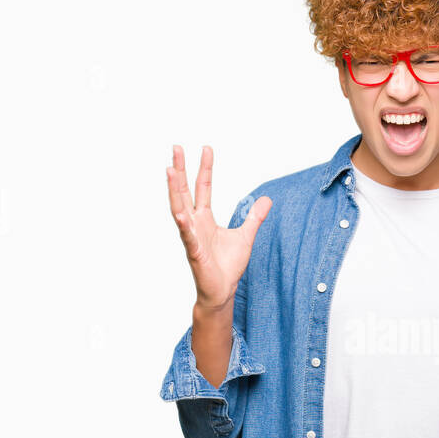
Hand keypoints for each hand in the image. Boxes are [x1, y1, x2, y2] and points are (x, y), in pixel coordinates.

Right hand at [167, 145, 270, 309]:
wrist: (222, 290)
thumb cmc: (228, 265)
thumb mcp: (245, 235)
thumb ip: (254, 217)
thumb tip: (267, 199)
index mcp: (205, 218)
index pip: (203, 187)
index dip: (205, 168)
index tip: (206, 148)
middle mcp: (195, 224)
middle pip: (185, 191)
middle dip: (181, 170)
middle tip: (176, 147)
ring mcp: (192, 237)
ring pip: (180, 209)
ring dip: (174, 190)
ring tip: (170, 170)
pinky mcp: (194, 253)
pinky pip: (188, 237)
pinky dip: (184, 225)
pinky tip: (181, 212)